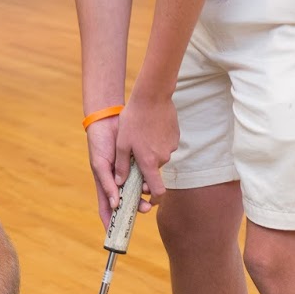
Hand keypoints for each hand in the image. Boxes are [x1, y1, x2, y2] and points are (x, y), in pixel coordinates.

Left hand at [116, 87, 178, 205]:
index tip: (147, 196)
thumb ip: (121, 166)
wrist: (152, 96)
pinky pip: (164, 145)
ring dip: (150, 153)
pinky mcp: (175, 137)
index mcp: (149, 162)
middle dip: (144, 167)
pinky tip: (149, 129)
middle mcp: (163, 158)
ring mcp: (171, 147)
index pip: (157, 190)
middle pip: (154, 171)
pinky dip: (157, 142)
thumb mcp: (122, 144)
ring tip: (140, 137)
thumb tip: (120, 183)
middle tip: (133, 155)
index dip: (154, 197)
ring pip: (159, 157)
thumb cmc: (133, 120)